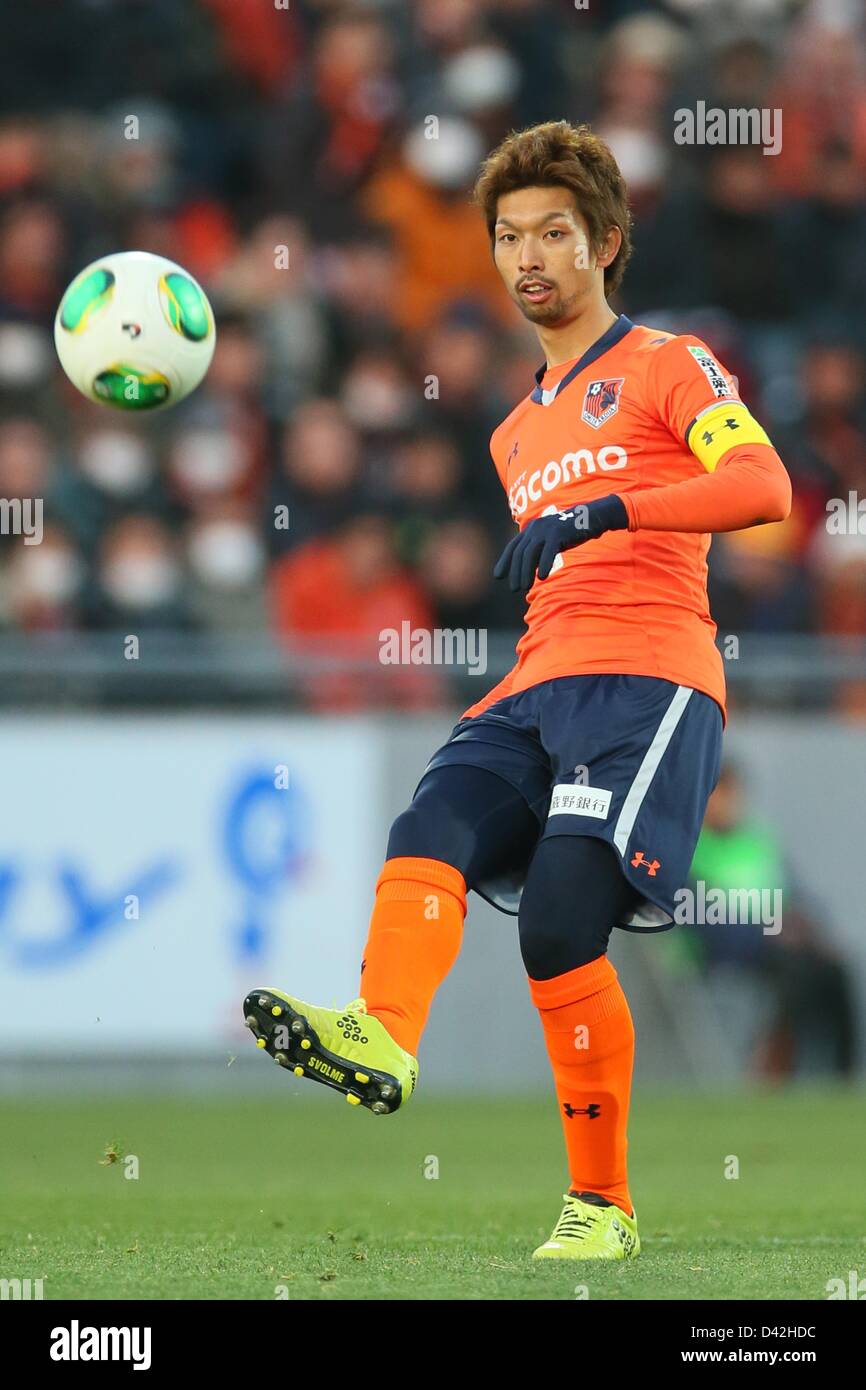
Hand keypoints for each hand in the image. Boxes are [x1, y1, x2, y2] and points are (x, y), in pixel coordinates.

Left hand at [493, 495, 627, 591]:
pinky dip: (543, 564)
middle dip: (516, 572)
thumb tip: (527, 571)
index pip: (513, 546)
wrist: (590, 518)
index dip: (505, 561)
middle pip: (520, 553)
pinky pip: (548, 551)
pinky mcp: (558, 533)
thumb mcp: (550, 542)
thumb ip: (538, 552)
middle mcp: (535, 527)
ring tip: (525, 587)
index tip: (498, 576)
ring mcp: (546, 529)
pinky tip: (542, 577)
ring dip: (526, 572)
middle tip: (514, 588)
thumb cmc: (570, 533)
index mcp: (531, 528)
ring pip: (530, 553)